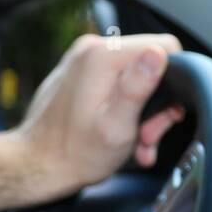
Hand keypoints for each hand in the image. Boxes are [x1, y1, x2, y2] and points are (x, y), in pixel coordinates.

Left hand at [7, 32, 185, 200]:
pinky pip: (119, 84)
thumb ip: (138, 88)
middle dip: (156, 105)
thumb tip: (158, 54)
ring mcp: (86, 59)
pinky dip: (126, 110)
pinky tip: (123, 135)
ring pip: (137, 77)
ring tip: (135, 142)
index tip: (160, 117)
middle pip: (151, 65)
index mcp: (103, 57)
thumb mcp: (116, 127)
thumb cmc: (75, 153)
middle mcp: (93, 49)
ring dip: (142, 113)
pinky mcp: (84, 72)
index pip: (164, 48)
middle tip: (145, 136)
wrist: (38, 163)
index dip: (173, 85)